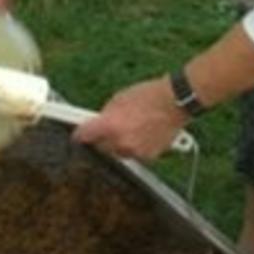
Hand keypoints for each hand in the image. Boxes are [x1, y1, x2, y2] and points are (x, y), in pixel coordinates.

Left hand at [73, 78, 188, 160]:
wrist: (176, 102)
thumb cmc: (150, 96)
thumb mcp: (119, 98)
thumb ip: (105, 114)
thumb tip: (97, 123)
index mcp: (110, 126)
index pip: (83, 136)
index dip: (79, 134)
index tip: (77, 134)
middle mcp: (120, 142)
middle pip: (100, 147)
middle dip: (103, 138)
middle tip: (111, 126)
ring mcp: (135, 152)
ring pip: (118, 152)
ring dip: (119, 143)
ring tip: (132, 126)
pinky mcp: (148, 157)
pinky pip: (134, 154)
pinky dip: (135, 146)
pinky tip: (143, 132)